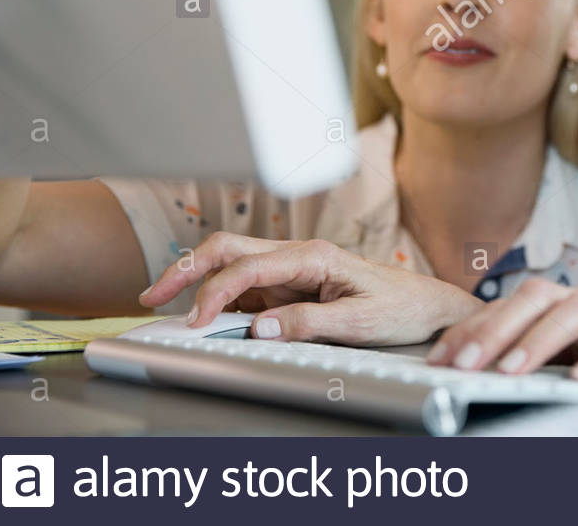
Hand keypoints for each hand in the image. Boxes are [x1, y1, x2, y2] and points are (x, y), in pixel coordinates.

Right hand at [138, 232, 483, 344]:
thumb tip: (261, 326)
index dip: (214, 293)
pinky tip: (200, 315)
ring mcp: (293, 271)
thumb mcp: (359, 323)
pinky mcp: (293, 287)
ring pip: (232, 266)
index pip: (248, 266)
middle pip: (229, 250)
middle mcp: (299, 257)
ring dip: (196, 281)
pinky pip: (247, 288)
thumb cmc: (401, 307)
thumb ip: (309, 324)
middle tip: (151, 295)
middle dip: (186, 268)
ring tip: (162, 301)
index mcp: (315, 256)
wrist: (427, 307)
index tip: (197, 323)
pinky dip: (218, 298)